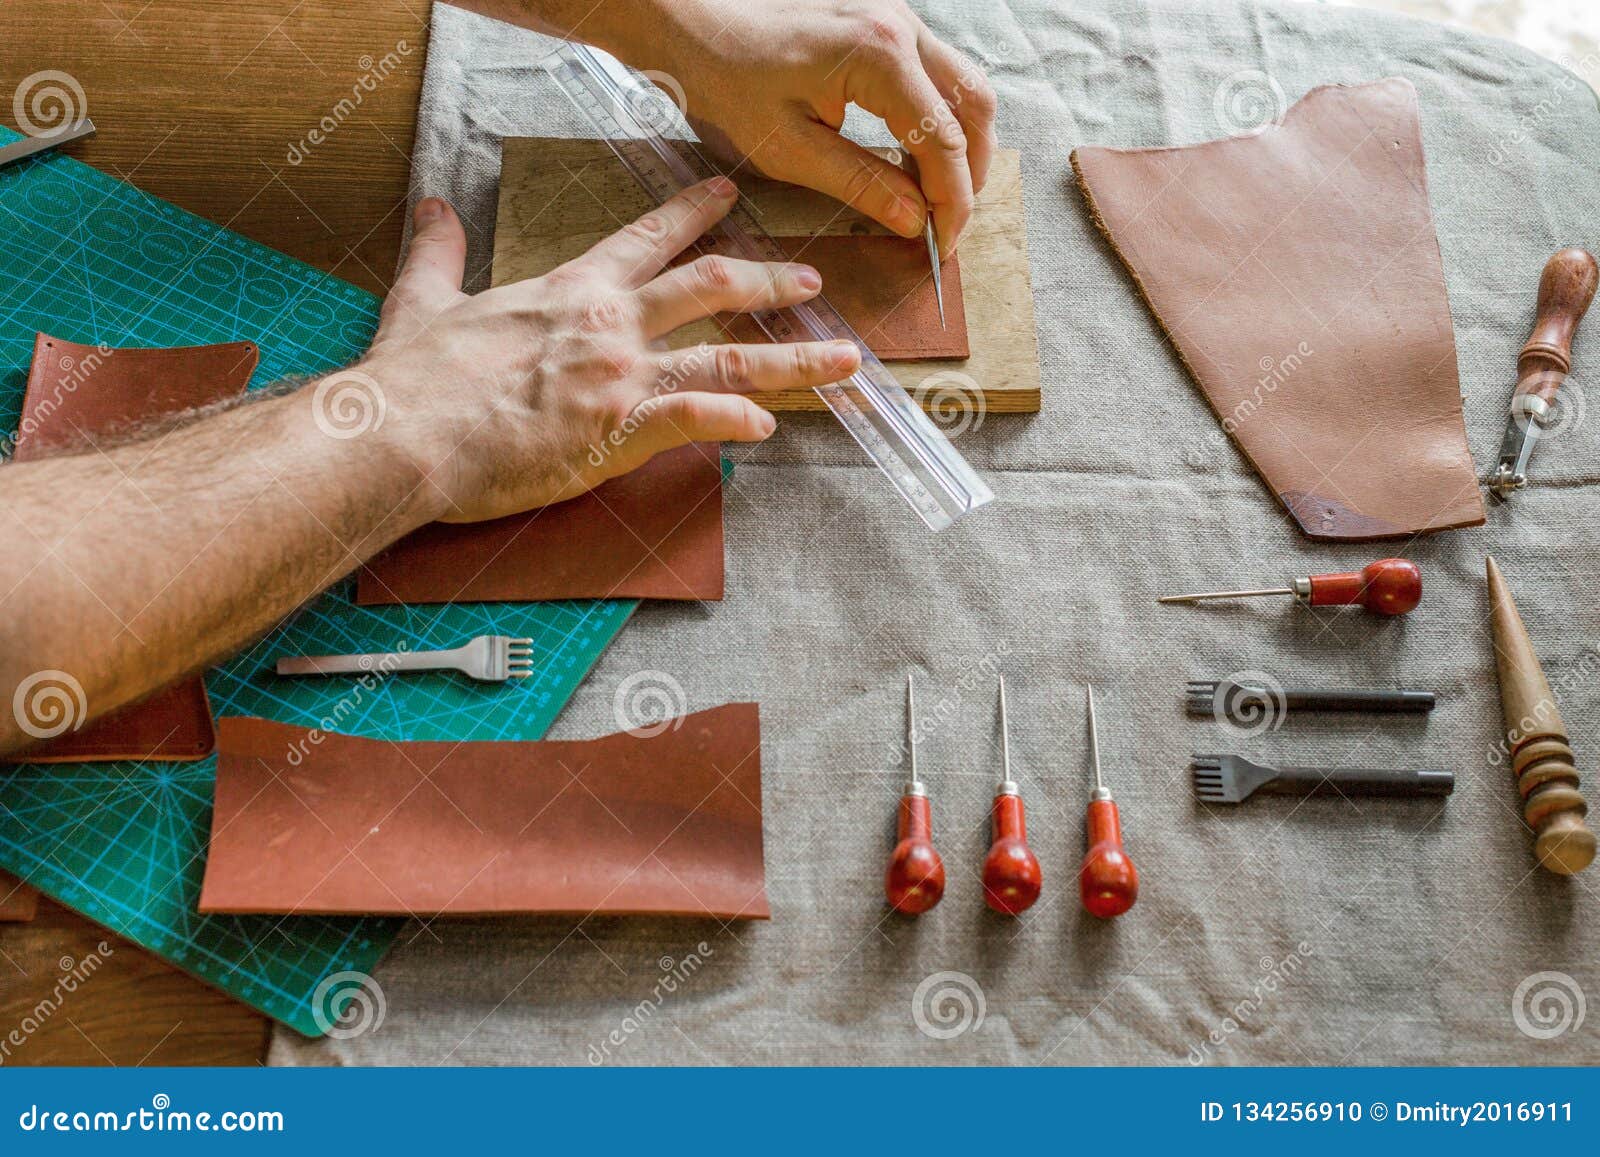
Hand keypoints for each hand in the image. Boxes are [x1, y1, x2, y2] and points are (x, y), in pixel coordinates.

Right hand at [364, 178, 860, 522]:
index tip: (725, 194)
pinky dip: (736, 422)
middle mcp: (609, 323)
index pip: (645, 239)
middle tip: (813, 276)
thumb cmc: (414, 377)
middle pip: (710, 286)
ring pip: (728, 358)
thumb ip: (438, 251)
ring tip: (844, 360)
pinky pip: (696, 421)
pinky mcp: (620, 431)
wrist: (405, 431)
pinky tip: (768, 425)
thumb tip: (432, 207)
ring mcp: (622, 377)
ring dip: (794, 358)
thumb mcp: (422, 299)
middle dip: (770, 279)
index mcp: (569, 290)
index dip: (692, 212)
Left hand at [594, 0, 995, 255]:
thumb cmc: (726, 78)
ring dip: (962, 144)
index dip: (953, 201)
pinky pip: (936, 74)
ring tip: (938, 198)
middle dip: (972, 173)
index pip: (945, 141)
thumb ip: (860, 184)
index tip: (941, 245)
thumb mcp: (790, 148)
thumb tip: (914, 220)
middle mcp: (901, 27)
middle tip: (949, 226)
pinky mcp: (883, 23)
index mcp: (880, 57)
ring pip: (963, 86)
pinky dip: (940, 119)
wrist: (691, 22)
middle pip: (974, 106)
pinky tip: (915, 158)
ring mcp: (896, 18)